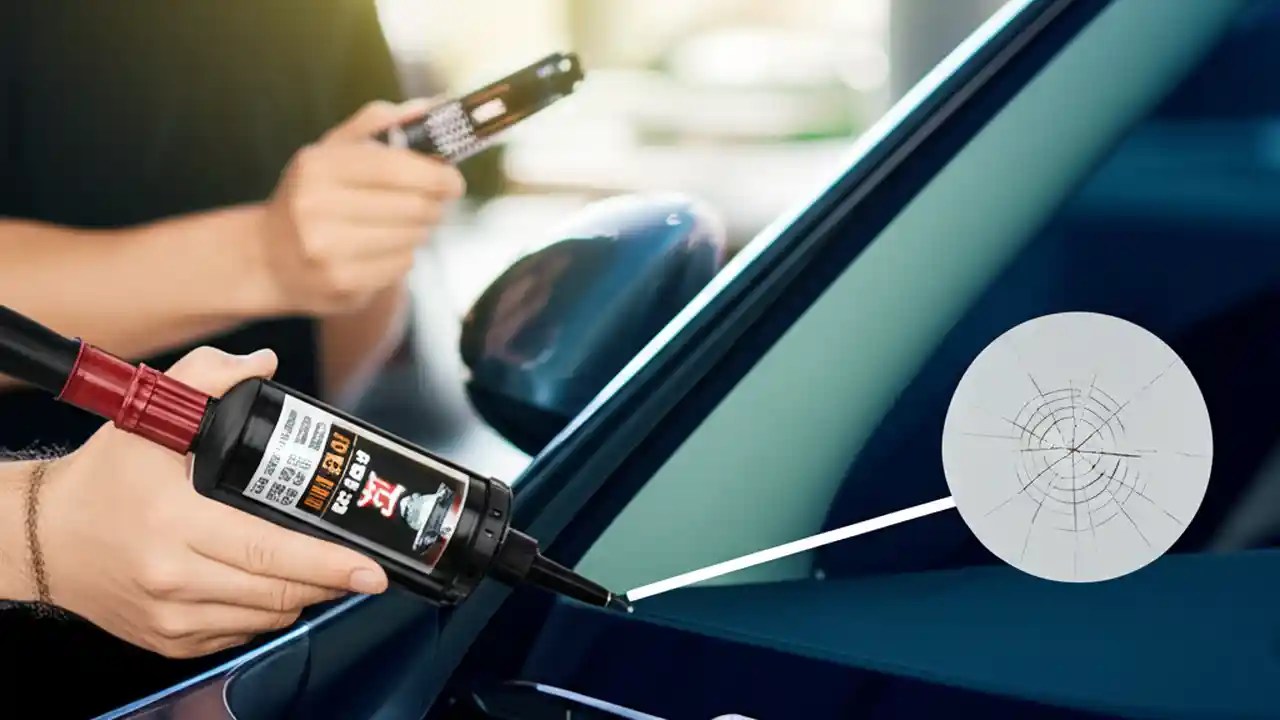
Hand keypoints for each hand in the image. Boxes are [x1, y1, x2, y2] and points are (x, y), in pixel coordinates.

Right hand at [38, 347, 389, 658]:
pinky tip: (269, 585)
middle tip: (362, 568)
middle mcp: (174, 578)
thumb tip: (264, 364)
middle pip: (278, 591)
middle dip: (331, 580)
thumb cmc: (101, 480)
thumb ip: (210, 377)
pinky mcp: (169, 640)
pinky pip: (240, 634)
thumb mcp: (150, 416)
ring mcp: (172, 617)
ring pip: (265, 618)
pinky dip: (265, 612)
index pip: (271, 551)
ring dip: (302, 595)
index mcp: (176, 524)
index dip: (329, 562)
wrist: (42, 538)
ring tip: (317, 568)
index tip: (370, 567)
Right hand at [262, 98, 466, 314]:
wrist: (269, 259)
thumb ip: (377, 124)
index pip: (395, 168)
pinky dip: (404, 256)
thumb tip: (429, 107)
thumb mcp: (331, 151)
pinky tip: (383, 249)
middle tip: (434, 202)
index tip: (454, 180)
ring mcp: (327, 251)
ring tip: (402, 224)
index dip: (436, 174)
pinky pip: (402, 266)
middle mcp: (317, 208)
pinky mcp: (342, 285)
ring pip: (412, 238)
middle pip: (412, 206)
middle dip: (434, 204)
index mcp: (317, 167)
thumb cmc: (312, 196)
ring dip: (420, 230)